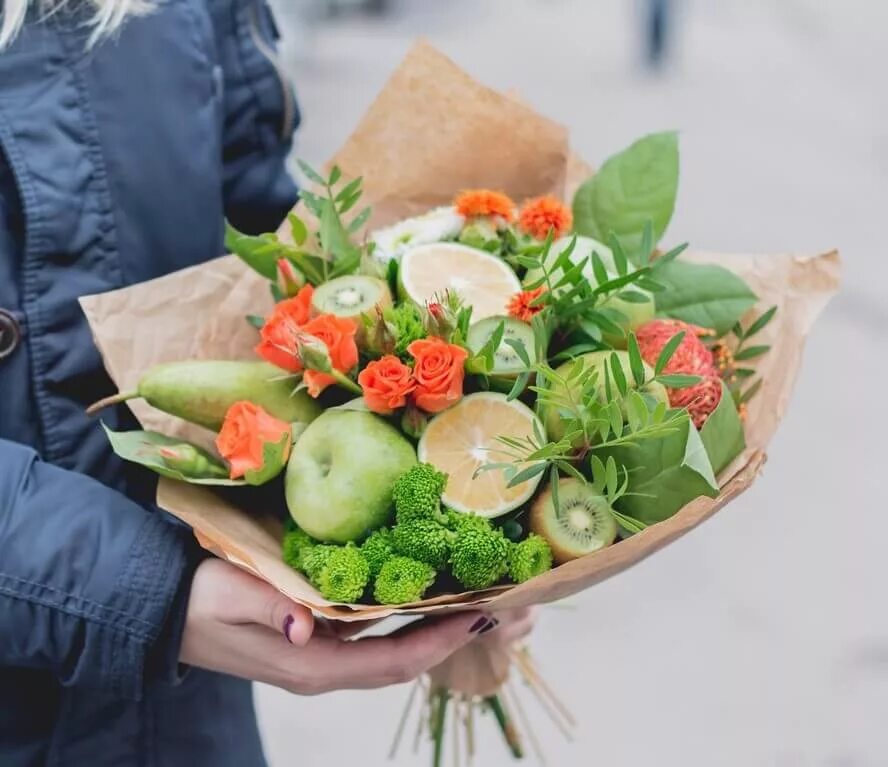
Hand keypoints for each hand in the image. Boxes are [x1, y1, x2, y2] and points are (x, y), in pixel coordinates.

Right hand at [180, 559, 518, 694]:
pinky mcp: (313, 643)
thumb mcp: (228, 597)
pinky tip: (421, 599)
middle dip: (451, 640)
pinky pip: (373, 640)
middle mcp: (324, 669)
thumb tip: (306, 626)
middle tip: (498, 611)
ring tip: (474, 605)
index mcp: (312, 666)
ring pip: (391, 654)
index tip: (480, 617)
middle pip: (403, 663)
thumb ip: (268, 610)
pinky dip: (406, 624)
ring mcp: (320, 658)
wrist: (163, 612)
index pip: (392, 661)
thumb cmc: (196, 599)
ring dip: (434, 633)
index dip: (439, 642)